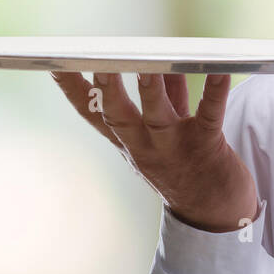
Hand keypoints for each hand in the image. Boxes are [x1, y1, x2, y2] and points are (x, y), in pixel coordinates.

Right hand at [51, 71, 257, 232]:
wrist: (215, 213)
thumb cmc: (187, 164)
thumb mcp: (164, 130)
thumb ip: (161, 94)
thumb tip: (155, 59)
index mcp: (129, 140)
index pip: (93, 114)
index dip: (73, 90)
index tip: (54, 65)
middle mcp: (146, 146)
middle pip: (118, 117)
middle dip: (106, 91)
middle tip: (98, 64)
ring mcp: (175, 147)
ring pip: (157, 116)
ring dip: (152, 91)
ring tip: (149, 66)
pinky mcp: (208, 146)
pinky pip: (210, 114)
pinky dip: (214, 92)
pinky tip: (219, 73)